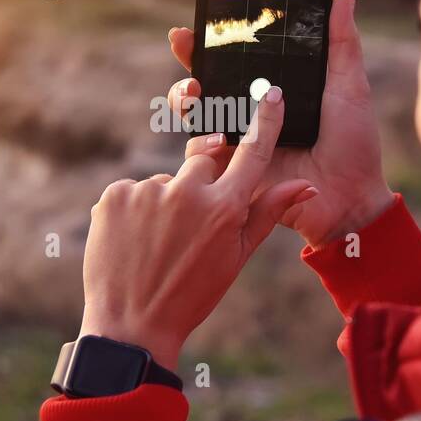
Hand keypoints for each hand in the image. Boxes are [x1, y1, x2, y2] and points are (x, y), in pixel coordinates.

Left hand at [80, 87, 317, 368]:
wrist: (132, 326)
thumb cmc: (192, 294)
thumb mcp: (237, 257)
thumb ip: (268, 213)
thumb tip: (307, 184)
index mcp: (223, 210)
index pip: (252, 153)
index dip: (265, 122)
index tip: (273, 94)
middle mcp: (186, 193)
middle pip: (202, 162)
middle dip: (201, 185)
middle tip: (189, 229)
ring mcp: (146, 192)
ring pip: (164, 182)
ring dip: (164, 204)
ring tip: (156, 246)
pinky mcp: (113, 196)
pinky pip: (132, 190)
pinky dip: (134, 210)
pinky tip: (134, 241)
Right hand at [166, 0, 393, 249]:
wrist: (350, 198)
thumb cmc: (354, 143)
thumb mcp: (349, 87)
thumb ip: (342, 42)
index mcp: (274, 89)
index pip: (233, 59)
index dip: (208, 42)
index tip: (191, 27)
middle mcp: (251, 112)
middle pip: (205, 82)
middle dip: (187, 65)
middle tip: (185, 49)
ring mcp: (239, 141)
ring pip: (195, 115)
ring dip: (185, 99)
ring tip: (195, 92)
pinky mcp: (233, 171)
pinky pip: (201, 155)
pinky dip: (200, 142)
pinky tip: (213, 135)